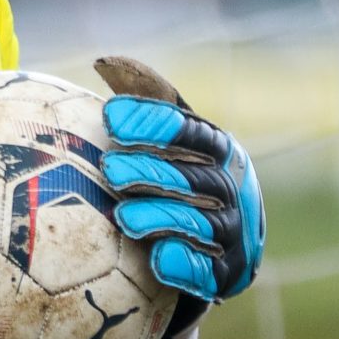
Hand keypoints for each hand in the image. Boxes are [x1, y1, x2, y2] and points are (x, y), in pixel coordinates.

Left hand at [95, 55, 265, 305]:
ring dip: (164, 217)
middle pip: (198, 178)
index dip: (156, 123)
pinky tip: (159, 259)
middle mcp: (233, 189)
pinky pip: (210, 273)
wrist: (211, 250)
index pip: (194, 132)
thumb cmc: (177, 181)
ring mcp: (233, 234)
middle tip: (110, 167)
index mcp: (221, 151)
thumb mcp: (166, 142)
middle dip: (154, 171)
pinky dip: (188, 266)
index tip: (111, 116)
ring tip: (124, 216)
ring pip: (203, 225)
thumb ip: (144, 103)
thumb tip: (104, 62)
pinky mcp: (227, 276)